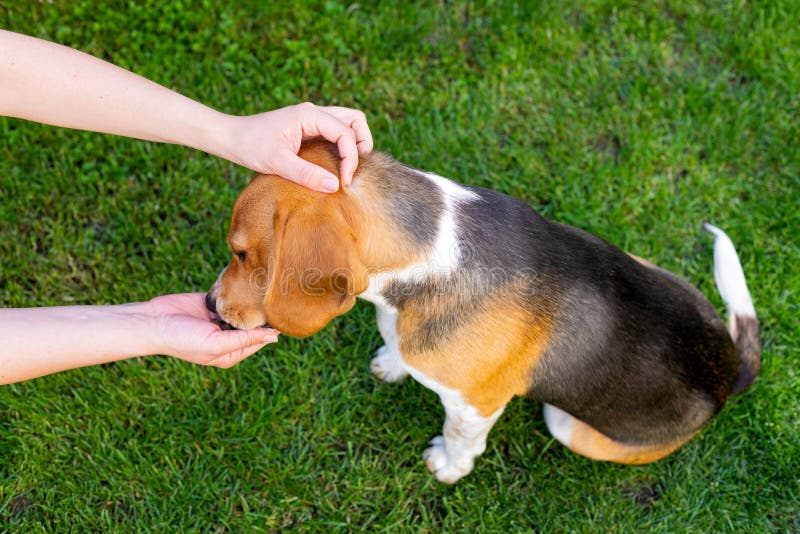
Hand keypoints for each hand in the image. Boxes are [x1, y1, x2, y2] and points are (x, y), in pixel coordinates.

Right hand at [147, 293, 277, 367]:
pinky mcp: (214, 304)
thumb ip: (246, 340)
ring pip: (245, 309)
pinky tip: (247, 284)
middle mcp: (229, 337)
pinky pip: (232, 297)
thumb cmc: (183, 340)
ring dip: (251, 301)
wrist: (154, 321)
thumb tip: (275, 337)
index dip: (271, 327)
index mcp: (232, 352)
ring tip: (265, 288)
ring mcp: (221, 319)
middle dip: (262, 314)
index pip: (261, 339)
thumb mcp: (217, 343)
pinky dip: (238, 293)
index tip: (282, 312)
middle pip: (254, 324)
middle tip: (276, 297)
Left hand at [221, 102, 372, 191]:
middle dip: (362, 144)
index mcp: (309, 115)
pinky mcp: (309, 128)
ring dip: (354, 143)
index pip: (345, 133)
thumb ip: (306, 174)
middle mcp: (314, 112)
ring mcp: (312, 119)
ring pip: (348, 123)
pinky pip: (335, 133)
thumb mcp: (277, 163)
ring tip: (348, 168)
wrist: (230, 138)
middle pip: (355, 120)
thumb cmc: (250, 146)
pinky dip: (342, 147)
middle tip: (353, 170)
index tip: (344, 182)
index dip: (351, 158)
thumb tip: (336, 186)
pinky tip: (334, 166)